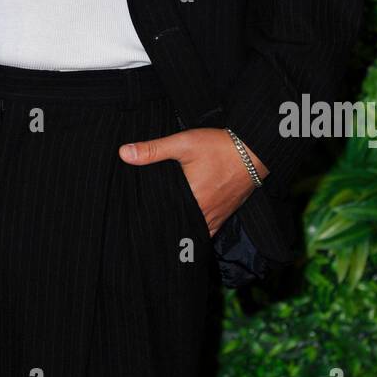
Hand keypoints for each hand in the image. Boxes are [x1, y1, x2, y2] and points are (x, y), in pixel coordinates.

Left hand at [118, 125, 268, 236]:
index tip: (137, 225)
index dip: (150, 223)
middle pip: (178, 228)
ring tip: (163, 232)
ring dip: (180, 232)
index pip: (164, 219)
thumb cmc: (218, 146)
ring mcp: (216, 216)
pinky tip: (186, 227)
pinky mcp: (225, 214)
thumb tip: (123, 153)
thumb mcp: (183, 143)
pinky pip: (208, 231)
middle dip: (163, 229)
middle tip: (145, 232)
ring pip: (193, 233)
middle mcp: (204, 214)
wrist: (253, 150)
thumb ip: (153, 150)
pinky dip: (196, 231)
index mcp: (191, 200)